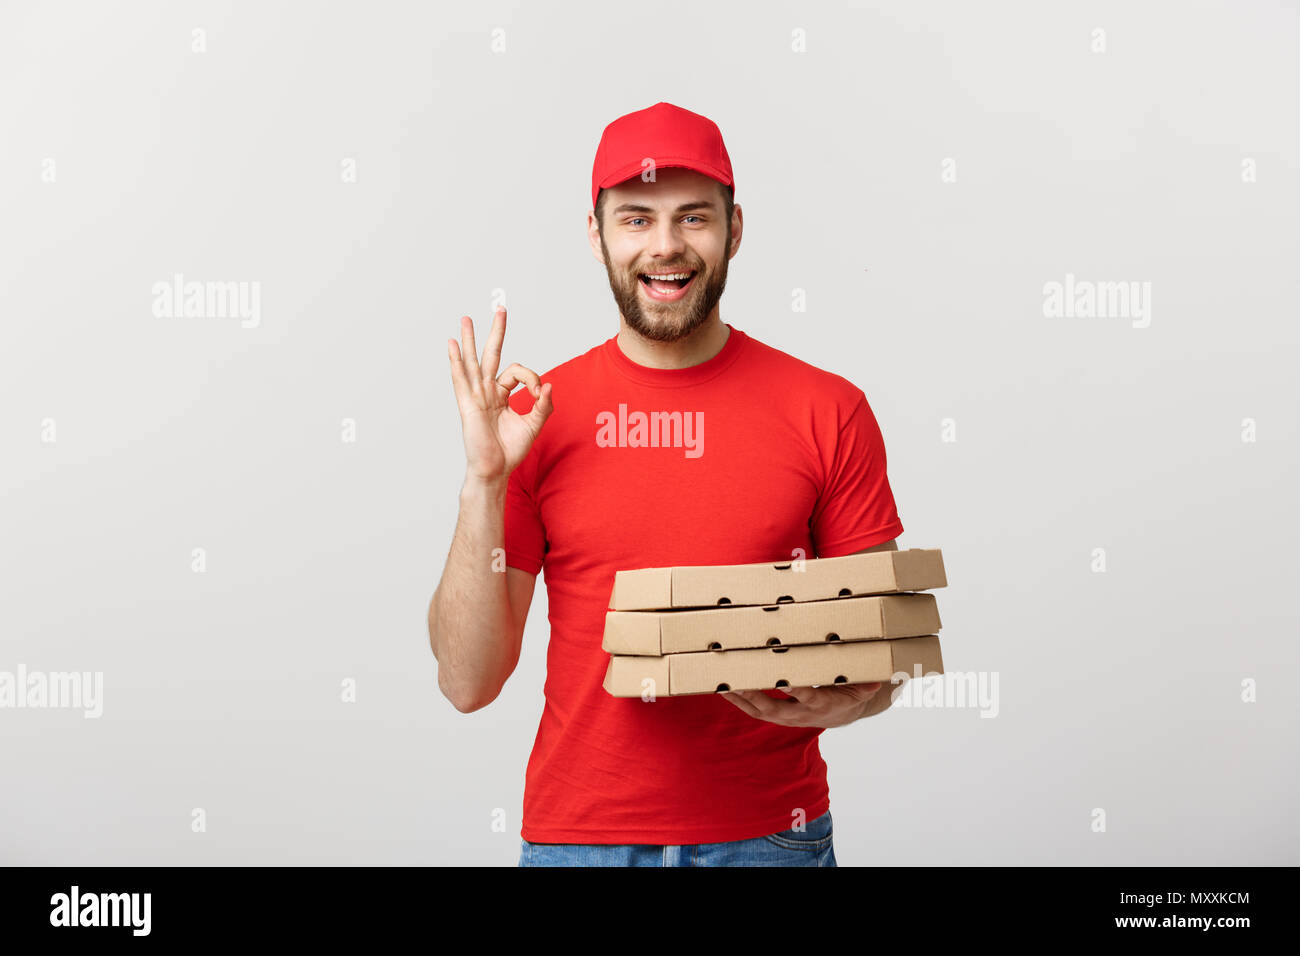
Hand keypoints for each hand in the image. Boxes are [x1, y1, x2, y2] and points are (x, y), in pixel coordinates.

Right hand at [447, 307, 552, 482]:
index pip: (517, 373)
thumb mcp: (533, 425)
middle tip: (500, 309)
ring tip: (466, 318)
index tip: (539, 393)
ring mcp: (476, 396)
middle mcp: (487, 392)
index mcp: (501, 395)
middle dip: (496, 332)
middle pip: (491, 355)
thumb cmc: (510, 451)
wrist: (495, 470)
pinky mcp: (468, 405)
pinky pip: (461, 378)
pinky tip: (452, 344)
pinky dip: (456, 361)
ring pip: (473, 361)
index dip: (532, 379)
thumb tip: (550, 385)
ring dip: (470, 339)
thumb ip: (542, 405)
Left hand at [720, 681, 891, 727]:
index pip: (810, 697)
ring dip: (740, 699)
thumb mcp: (863, 687)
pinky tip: (724, 688)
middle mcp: (802, 714)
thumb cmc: (851, 693)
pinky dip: (739, 700)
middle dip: (755, 695)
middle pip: (775, 708)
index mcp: (824, 704)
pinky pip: (755, 710)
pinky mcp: (778, 715)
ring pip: (760, 711)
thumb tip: (886, 673)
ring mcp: (788, 717)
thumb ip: (868, 681)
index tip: (786, 680)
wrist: (844, 714)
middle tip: (739, 681)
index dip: (798, 691)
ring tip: (720, 685)